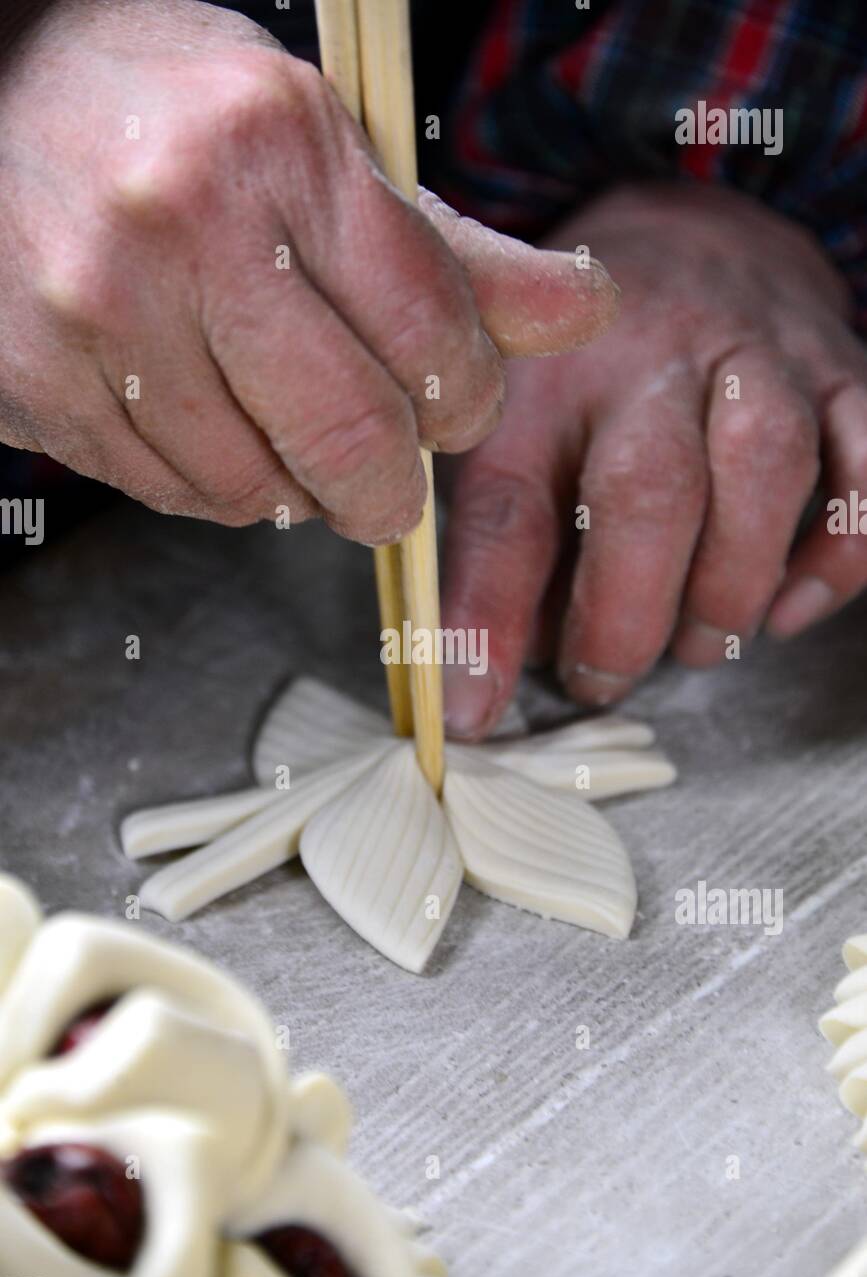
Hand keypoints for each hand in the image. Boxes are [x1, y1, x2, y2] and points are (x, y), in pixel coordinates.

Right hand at [0, 0, 616, 542]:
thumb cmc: (168, 118)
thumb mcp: (316, 141)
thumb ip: (450, 249)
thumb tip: (584, 312)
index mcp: (279, 143)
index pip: (431, 333)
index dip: (467, 401)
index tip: (455, 408)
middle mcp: (184, 224)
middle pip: (353, 438)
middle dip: (393, 491)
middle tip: (389, 487)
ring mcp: (97, 312)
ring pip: (256, 490)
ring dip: (295, 490)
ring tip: (282, 432)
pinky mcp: (38, 385)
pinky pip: (171, 494)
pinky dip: (214, 486)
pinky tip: (209, 427)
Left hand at [441, 181, 866, 734]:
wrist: (692, 236)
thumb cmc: (580, 366)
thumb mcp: (504, 429)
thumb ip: (495, 546)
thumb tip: (485, 684)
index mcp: (538, 374)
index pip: (505, 506)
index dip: (488, 619)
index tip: (475, 711)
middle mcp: (646, 356)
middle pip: (646, 489)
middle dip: (625, 615)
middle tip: (602, 677)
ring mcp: (754, 355)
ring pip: (764, 467)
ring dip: (731, 584)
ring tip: (698, 645)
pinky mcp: (840, 369)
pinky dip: (838, 554)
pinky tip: (788, 606)